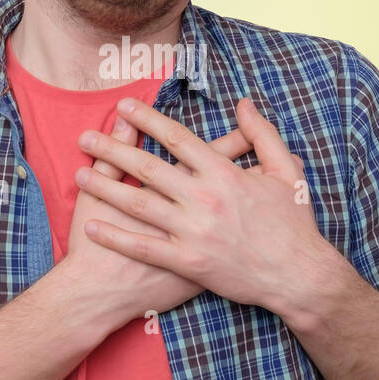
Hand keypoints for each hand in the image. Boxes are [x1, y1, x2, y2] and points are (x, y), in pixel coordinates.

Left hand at [74, 97, 336, 313]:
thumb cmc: (294, 223)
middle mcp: (205, 199)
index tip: (123, 106)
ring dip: (104, 186)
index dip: (147, 120)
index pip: (177, 139)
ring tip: (78, 172)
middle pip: (148, 167)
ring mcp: (195, 232)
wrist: (299, 276)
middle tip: (85, 136)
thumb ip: (263, 135)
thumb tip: (244, 103)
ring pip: (139, 204)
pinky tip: (92, 226)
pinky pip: (145, 247)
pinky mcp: (189, 263)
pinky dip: (116, 236)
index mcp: (225, 173)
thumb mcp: (287, 171)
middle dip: (112, 149)